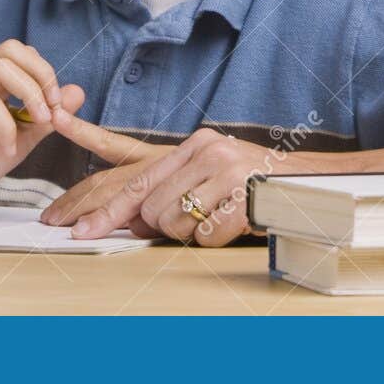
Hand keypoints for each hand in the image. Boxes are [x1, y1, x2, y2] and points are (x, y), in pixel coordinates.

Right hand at [0, 40, 83, 212]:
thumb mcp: (20, 139)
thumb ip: (46, 117)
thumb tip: (77, 92)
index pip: (22, 53)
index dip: (45, 72)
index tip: (58, 105)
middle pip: (12, 49)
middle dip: (42, 74)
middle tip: (52, 108)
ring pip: (1, 68)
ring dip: (30, 94)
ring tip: (39, 122)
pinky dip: (7, 126)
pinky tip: (9, 147)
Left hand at [50, 113, 269, 246]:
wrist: (311, 182)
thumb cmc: (254, 184)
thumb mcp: (210, 175)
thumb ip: (170, 191)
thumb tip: (132, 221)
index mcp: (194, 144)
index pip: (135, 178)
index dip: (101, 207)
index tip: (72, 228)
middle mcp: (207, 151)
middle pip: (151, 208)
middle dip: (159, 225)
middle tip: (184, 219)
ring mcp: (226, 171)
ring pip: (174, 224)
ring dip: (192, 232)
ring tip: (220, 215)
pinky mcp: (242, 196)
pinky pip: (205, 236)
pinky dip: (217, 238)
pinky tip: (236, 222)